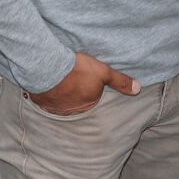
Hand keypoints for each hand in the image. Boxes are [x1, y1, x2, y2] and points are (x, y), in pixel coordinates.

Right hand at [25, 52, 139, 115]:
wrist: (47, 68)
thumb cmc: (76, 70)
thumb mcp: (103, 72)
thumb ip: (120, 81)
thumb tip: (137, 89)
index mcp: (88, 105)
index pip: (93, 101)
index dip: (91, 91)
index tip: (86, 83)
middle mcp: (72, 111)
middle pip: (76, 104)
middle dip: (76, 96)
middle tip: (74, 83)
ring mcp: (55, 108)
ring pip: (60, 104)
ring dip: (61, 96)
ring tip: (61, 84)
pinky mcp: (40, 102)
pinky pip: (46, 101)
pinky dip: (48, 94)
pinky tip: (48, 85)